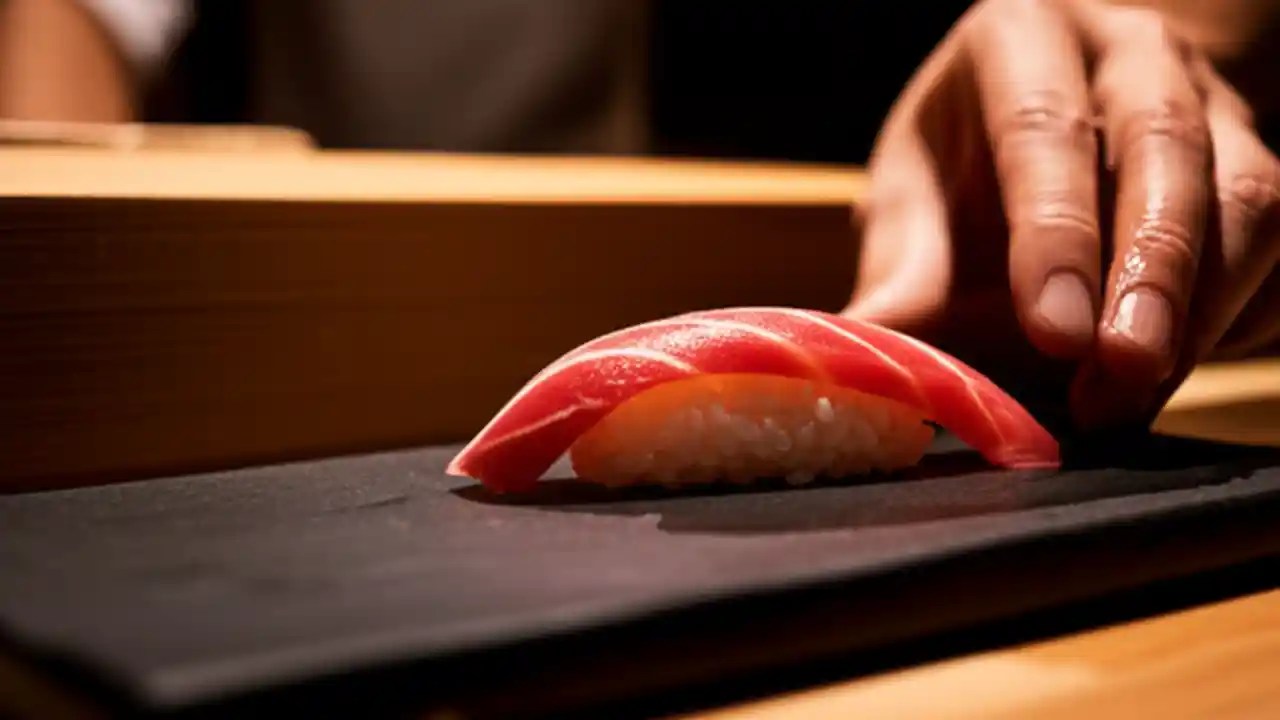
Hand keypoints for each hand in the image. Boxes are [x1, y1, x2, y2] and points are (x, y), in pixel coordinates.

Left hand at [845, 0, 1279, 431]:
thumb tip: (863, 359)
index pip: (1045, 129)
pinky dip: (1235, 319)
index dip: (1055, 235)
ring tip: (1135, 396)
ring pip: (1246, 197)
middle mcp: (1130, 54)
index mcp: (1023, 37)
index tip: (1054, 335)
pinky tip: (1175, 372)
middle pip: (1165, 151)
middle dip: (1150, 275)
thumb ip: (898, 275)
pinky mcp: (1259, 165)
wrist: (1046, 126)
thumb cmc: (964, 165)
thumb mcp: (910, 198)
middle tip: (1119, 376)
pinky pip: (1276, 248)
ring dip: (1199, 309)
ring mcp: (1211, 103)